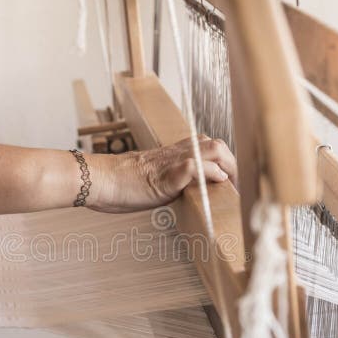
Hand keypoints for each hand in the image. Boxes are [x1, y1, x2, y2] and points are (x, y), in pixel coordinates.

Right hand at [87, 136, 236, 212]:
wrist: (99, 179)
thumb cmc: (122, 183)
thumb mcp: (155, 179)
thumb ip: (174, 181)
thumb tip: (190, 191)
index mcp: (175, 154)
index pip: (211, 148)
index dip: (227, 163)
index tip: (235, 184)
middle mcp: (176, 153)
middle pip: (218, 145)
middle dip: (234, 166)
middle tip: (238, 189)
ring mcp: (171, 163)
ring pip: (211, 150)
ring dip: (227, 167)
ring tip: (231, 187)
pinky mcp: (164, 177)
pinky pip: (192, 167)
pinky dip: (207, 173)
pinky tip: (215, 183)